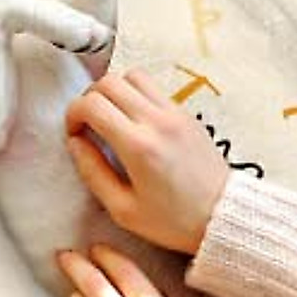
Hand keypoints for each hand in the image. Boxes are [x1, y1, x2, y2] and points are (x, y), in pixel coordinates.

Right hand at [64, 70, 228, 253]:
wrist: (223, 216)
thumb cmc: (174, 221)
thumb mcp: (123, 209)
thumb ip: (93, 172)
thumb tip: (75, 143)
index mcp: (139, 146)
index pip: (93, 104)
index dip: (73, 114)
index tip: (74, 133)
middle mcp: (157, 121)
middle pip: (109, 81)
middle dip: (89, 98)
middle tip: (88, 122)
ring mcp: (175, 113)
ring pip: (133, 75)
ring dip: (114, 90)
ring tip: (110, 117)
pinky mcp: (186, 113)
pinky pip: (153, 87)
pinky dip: (135, 94)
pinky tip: (133, 120)